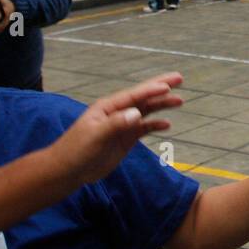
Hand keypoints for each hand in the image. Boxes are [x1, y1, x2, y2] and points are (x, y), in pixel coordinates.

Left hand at [51, 73, 183, 187]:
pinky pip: (144, 129)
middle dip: (160, 88)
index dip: (151, 89)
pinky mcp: (125, 139)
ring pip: (146, 111)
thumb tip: (137, 113)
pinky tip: (167, 124)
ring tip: (180, 100)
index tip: (168, 85)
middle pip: (142, 98)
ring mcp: (122, 125)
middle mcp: (117, 112)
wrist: (69, 170)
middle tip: (179, 78)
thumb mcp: (95, 136)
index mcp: (108, 107)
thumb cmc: (77, 150)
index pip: (133, 95)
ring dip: (161, 105)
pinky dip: (155, 125)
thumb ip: (116, 124)